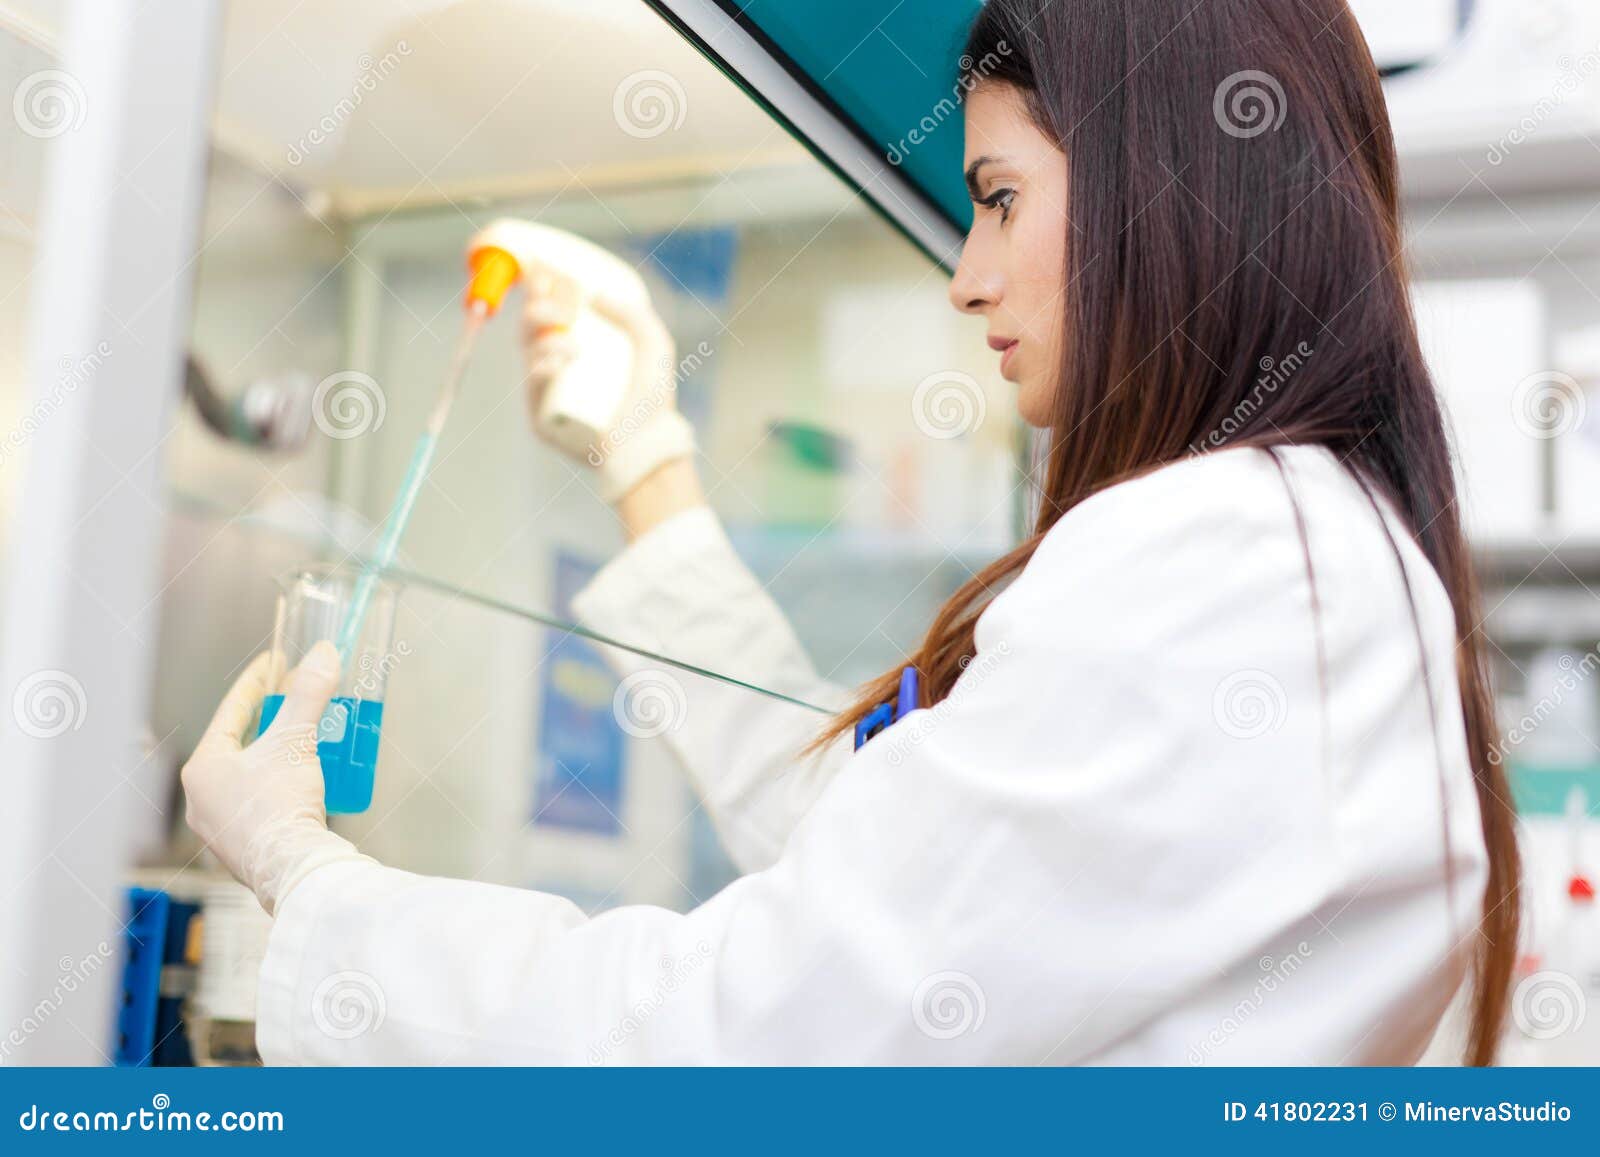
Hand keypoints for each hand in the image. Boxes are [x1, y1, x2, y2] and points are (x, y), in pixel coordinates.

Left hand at [181, 641, 369, 913]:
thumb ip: (308, 695)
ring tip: (302, 739)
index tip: (276, 661)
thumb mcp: (295, 741)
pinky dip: (279, 785)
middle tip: (293, 699)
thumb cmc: (280, 806)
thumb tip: (323, 653)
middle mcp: (202, 800)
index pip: (231, 712)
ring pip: (249, 776)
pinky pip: (259, 804)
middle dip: (269, 720)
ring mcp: (219, 829)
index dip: (257, 681)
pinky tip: (301, 783)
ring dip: (275, 754)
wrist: (292, 870)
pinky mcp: (243, 848)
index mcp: (203, 769)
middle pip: (240, 744)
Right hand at [522, 284, 696, 503]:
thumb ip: (633, 313)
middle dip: (538, 309)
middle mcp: (559, 367)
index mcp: (580, 347)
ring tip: (574, 348)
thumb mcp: (654, 346)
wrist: (647, 445)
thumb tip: (595, 295)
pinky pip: (531, 385)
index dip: (541, 288)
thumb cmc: (653, 401)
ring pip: (528, 352)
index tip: (543, 269)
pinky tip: (558, 363)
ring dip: (545, 339)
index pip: (551, 311)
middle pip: (532, 328)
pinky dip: (540, 367)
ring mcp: (548, 393)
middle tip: (559, 310)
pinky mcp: (542, 419)